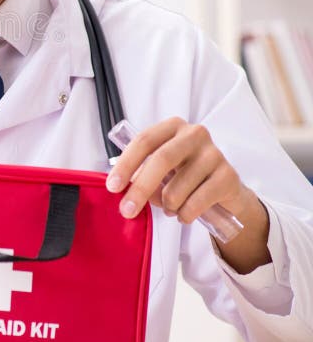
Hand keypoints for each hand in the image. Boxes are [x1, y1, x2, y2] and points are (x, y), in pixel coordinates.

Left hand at [106, 117, 270, 273]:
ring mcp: (214, 154)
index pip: (144, 141)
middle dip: (140, 188)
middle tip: (127, 210)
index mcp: (172, 126)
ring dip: (167, 206)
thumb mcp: (161, 168)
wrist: (224, 188)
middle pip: (161, 160)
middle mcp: (194, 134)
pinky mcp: (228, 176)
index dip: (125, 164)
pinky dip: (184, 215)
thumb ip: (142, 172)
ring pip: (177, 188)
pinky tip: (184, 215)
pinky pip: (196, 203)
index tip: (112, 187)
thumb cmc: (184, 174)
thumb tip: (123, 190)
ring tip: (170, 208)